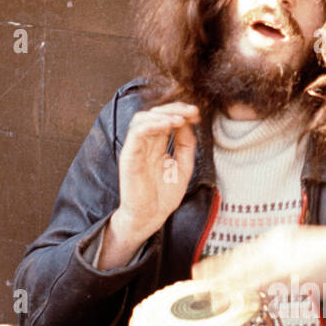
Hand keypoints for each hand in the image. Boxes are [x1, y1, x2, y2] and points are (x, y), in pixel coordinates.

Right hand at [115, 101, 199, 241]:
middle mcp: (145, 144)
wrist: (151, 217)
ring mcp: (136, 149)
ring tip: (180, 119)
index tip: (197, 114)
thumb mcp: (184, 166)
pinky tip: (167, 125)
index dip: (181, 112)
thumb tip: (188, 123)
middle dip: (175, 109)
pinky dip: (152, 124)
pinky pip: (136, 132)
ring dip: (163, 114)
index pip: (166, 119)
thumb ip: (186, 145)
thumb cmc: (163, 196)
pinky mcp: (129, 156)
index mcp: (157, 146)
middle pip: (155, 114)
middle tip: (192, 111)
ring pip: (143, 118)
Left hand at [192, 223, 325, 292]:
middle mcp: (278, 246)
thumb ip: (285, 260)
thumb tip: (269, 279)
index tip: (201, 270)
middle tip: (194, 282)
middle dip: (217, 274)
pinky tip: (238, 303)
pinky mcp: (296, 275)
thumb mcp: (305, 248)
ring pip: (249, 276)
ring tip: (208, 299)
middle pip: (240, 262)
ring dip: (228, 288)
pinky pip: (269, 288)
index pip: (244, 252)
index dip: (221, 263)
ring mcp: (286, 260)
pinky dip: (251, 296)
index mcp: (280, 238)